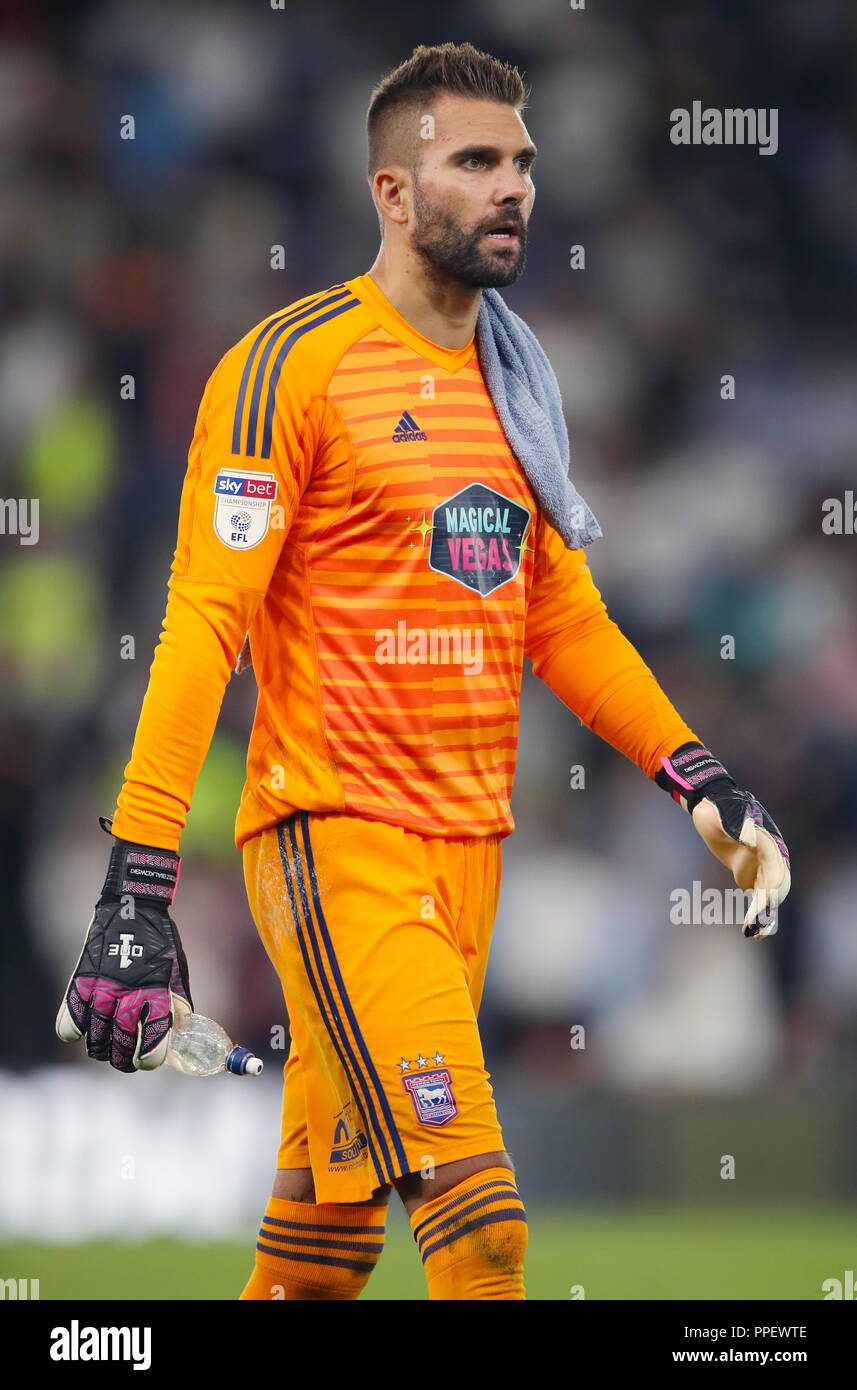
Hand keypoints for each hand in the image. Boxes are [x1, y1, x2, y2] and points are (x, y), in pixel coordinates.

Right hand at [55, 829, 192, 1070]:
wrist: (132, 907)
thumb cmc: (159, 942)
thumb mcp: (177, 970)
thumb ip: (178, 1003)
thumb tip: (177, 1031)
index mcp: (156, 992)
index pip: (153, 1041)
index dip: (150, 1059)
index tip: (148, 1061)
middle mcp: (128, 994)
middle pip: (121, 1046)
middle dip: (125, 1060)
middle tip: (127, 1060)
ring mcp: (101, 989)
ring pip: (95, 1040)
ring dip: (101, 1049)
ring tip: (107, 1048)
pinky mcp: (80, 982)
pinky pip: (70, 1023)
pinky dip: (75, 1031)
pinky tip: (85, 1028)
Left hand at [657, 743, 790, 938]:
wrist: (712, 804)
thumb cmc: (718, 807)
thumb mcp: (723, 813)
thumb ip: (737, 825)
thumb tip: (751, 840)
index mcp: (769, 843)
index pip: (777, 870)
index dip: (773, 887)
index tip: (764, 902)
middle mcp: (771, 857)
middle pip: (776, 887)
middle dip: (768, 908)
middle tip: (754, 927)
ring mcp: (763, 868)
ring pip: (770, 897)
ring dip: (765, 916)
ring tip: (755, 935)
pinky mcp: (752, 877)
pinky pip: (759, 899)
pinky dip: (758, 915)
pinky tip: (752, 933)